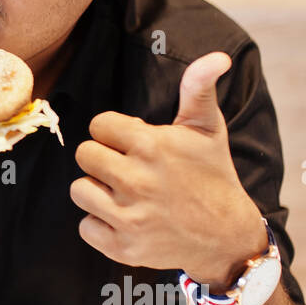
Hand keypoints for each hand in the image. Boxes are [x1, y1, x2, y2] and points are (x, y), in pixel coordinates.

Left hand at [69, 52, 266, 288]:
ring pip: (79, 189)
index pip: (99, 125)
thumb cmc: (212, 175)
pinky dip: (100, 224)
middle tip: (126, 168)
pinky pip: (85, 226)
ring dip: (96, 190)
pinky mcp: (123, 248)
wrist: (226, 236)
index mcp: (152, 146)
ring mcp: (130, 218)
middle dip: (102, 158)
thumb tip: (218, 56)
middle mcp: (137, 181)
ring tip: (123, 192)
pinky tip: (125, 219)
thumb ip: (199, 88)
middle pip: (84, 155)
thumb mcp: (207, 128)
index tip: (134, 144)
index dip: (114, 133)